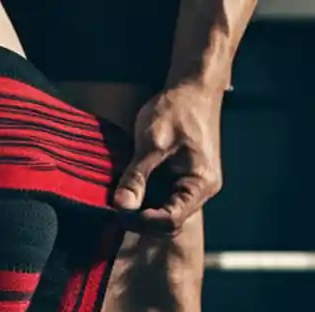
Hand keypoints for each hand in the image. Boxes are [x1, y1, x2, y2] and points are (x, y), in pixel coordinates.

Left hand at [114, 81, 224, 234]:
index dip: (143, 222)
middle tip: (112, 207)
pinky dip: (146, 195)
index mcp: (201, 184)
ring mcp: (194, 184)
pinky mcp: (184, 177)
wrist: (193, 86)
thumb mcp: (152, 142)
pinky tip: (129, 187)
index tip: (118, 214)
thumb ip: (137, 176)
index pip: (171, 220)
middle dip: (140, 217)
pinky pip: (164, 196)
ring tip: (118, 197)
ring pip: (164, 209)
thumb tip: (121, 206)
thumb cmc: (177, 109)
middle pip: (168, 220)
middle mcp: (202, 190)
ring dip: (142, 206)